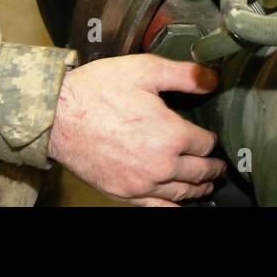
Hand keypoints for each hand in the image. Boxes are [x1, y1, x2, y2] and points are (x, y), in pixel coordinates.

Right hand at [47, 54, 226, 205]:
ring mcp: (142, 183)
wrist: (57, 116)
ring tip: (205, 184)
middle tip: (218, 165)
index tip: (210, 136)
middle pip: (198, 171)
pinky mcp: (123, 193)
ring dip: (198, 188)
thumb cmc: (97, 91)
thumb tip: (212, 78)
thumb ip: (184, 74)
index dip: (210, 138)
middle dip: (211, 167)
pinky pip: (158, 207)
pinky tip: (178, 203)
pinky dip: (173, 206)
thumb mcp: (144, 69)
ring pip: (181, 193)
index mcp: (171, 135)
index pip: (205, 143)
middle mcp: (161, 165)